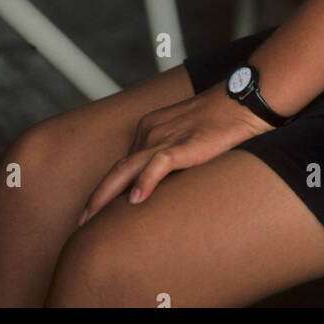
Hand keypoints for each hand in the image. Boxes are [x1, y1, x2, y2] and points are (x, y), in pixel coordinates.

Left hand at [76, 82, 270, 224]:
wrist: (242, 100)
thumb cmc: (220, 122)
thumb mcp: (187, 139)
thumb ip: (172, 159)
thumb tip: (160, 190)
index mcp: (150, 130)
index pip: (123, 165)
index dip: (108, 189)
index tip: (96, 212)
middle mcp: (151, 133)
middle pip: (117, 169)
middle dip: (96, 197)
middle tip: (80, 222)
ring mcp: (166, 138)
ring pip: (128, 169)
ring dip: (107, 196)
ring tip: (92, 220)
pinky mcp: (184, 145)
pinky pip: (158, 165)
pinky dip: (144, 182)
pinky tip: (136, 201)